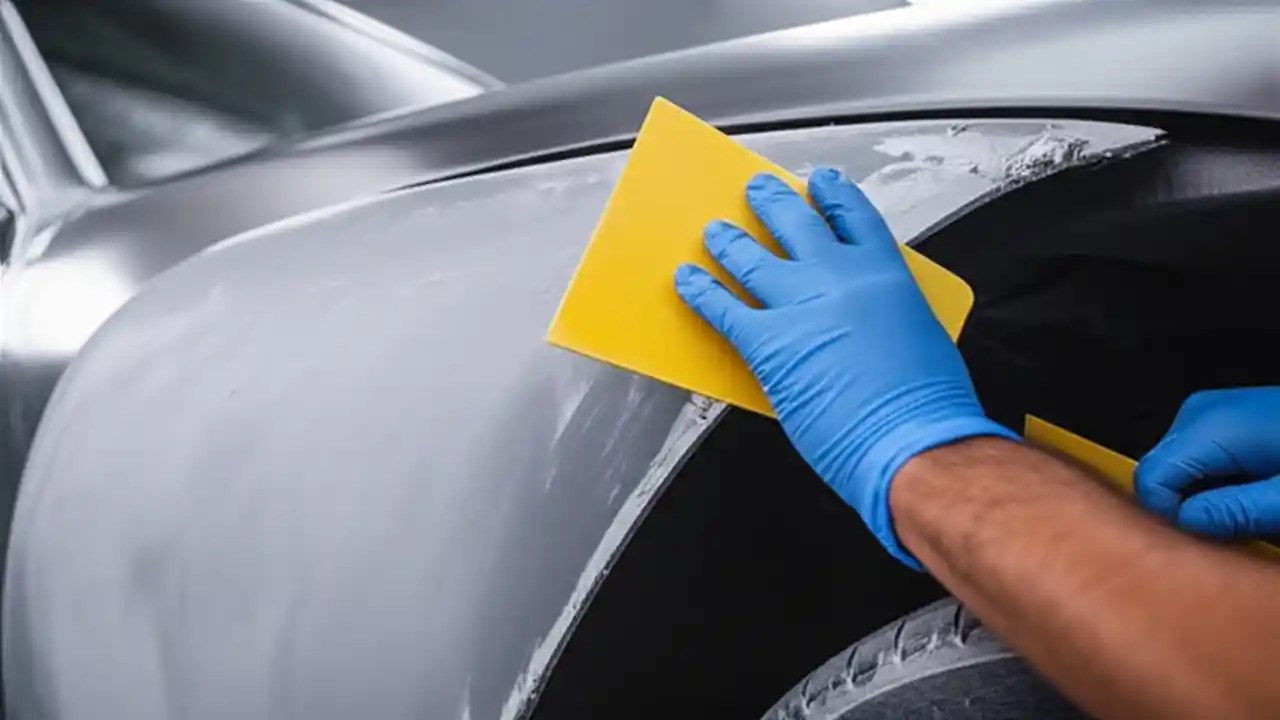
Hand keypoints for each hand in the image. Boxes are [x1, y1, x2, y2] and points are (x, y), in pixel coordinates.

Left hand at [674, 168, 1015, 567]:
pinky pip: (722, 306)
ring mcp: (799, 305)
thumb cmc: (927, 404)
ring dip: (728, 241)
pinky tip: (688, 280)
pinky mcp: (766, 340)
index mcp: (885, 272)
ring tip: (715, 231)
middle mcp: (839, 276)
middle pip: (795, 223)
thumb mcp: (922, 333)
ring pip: (751, 257)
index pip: (854, 216)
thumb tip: (869, 313)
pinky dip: (700, 291)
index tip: (820, 183)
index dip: (833, 195)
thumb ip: (889, 310)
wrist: (910, 440)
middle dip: (772, 202)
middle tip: (758, 191)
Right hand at [1136, 387, 1279, 539]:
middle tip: (1236, 533)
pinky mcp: (1224, 420)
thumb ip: (1231, 513)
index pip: (1149, 480)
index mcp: (1210, 427)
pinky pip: (1198, 461)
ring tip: (1252, 515)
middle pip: (1160, 475)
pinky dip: (1216, 486)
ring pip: (1177, 471)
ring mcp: (1210, 413)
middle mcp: (1200, 413)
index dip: (1170, 517)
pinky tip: (1251, 497)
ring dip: (1205, 501)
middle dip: (1188, 510)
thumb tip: (1182, 523)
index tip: (1205, 541)